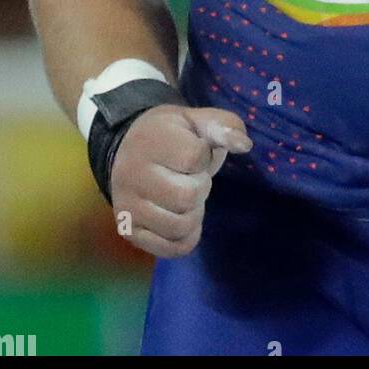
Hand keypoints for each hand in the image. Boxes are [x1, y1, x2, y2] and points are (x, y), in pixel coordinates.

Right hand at [109, 105, 251, 257]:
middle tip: (191, 178)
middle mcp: (130, 175)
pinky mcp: (128, 232)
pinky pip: (171, 248)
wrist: (124, 151)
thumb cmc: (169, 135)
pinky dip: (186, 237)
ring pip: (179, 226)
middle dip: (200, 187)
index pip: (194, 158)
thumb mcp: (195, 120)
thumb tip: (244, 145)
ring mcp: (126, 207)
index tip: (194, 153)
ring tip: (184, 197)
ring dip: (194, 214)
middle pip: (187, 197)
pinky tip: (182, 217)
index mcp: (150, 141)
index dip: (204, 157)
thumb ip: (224, 125)